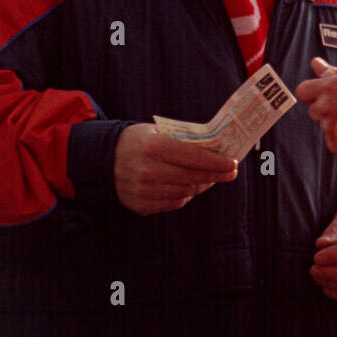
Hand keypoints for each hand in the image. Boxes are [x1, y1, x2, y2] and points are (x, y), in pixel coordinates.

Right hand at [113, 123, 237, 214]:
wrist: (104, 159)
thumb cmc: (138, 141)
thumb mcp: (156, 131)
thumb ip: (183, 140)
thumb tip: (216, 150)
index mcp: (152, 147)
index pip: (192, 157)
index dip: (215, 162)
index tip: (232, 164)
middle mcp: (147, 170)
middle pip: (192, 176)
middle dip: (215, 175)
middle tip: (230, 172)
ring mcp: (143, 190)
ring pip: (186, 192)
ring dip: (202, 185)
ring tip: (210, 178)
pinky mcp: (141, 205)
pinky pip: (174, 202)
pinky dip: (185, 195)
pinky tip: (189, 186)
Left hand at [295, 57, 336, 153]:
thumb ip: (332, 72)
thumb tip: (314, 62)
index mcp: (329, 88)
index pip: (302, 90)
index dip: (311, 93)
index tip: (323, 94)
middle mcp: (325, 107)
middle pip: (313, 111)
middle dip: (325, 111)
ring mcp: (329, 127)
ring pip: (325, 127)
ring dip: (336, 125)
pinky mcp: (336, 144)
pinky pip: (333, 142)